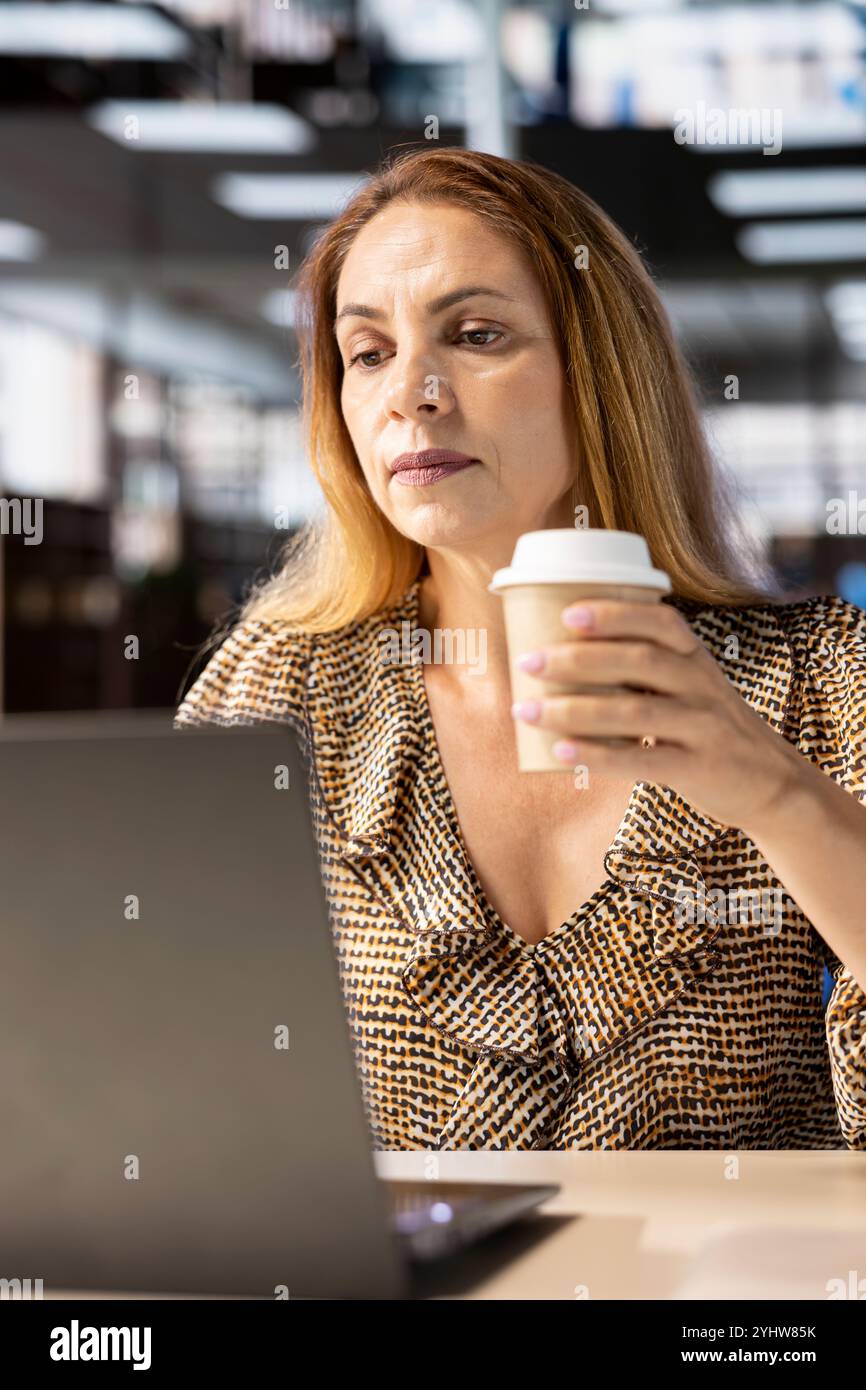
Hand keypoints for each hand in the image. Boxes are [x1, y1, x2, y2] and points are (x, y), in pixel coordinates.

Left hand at [509, 599, 807, 835]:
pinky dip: (597, 755)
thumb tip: (559, 658)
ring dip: (574, 709)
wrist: (773, 782)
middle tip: (528, 661)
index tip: (568, 612)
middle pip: (638, 661)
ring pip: (633, 712)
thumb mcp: (690, 686)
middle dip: (577, 659)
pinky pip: (641, 760)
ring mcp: (702, 726)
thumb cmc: (709, 728)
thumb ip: (643, 671)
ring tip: (527, 710)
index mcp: (695, 658)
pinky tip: (560, 752)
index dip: (615, 613)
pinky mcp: (698, 768)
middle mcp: (701, 685)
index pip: (660, 621)